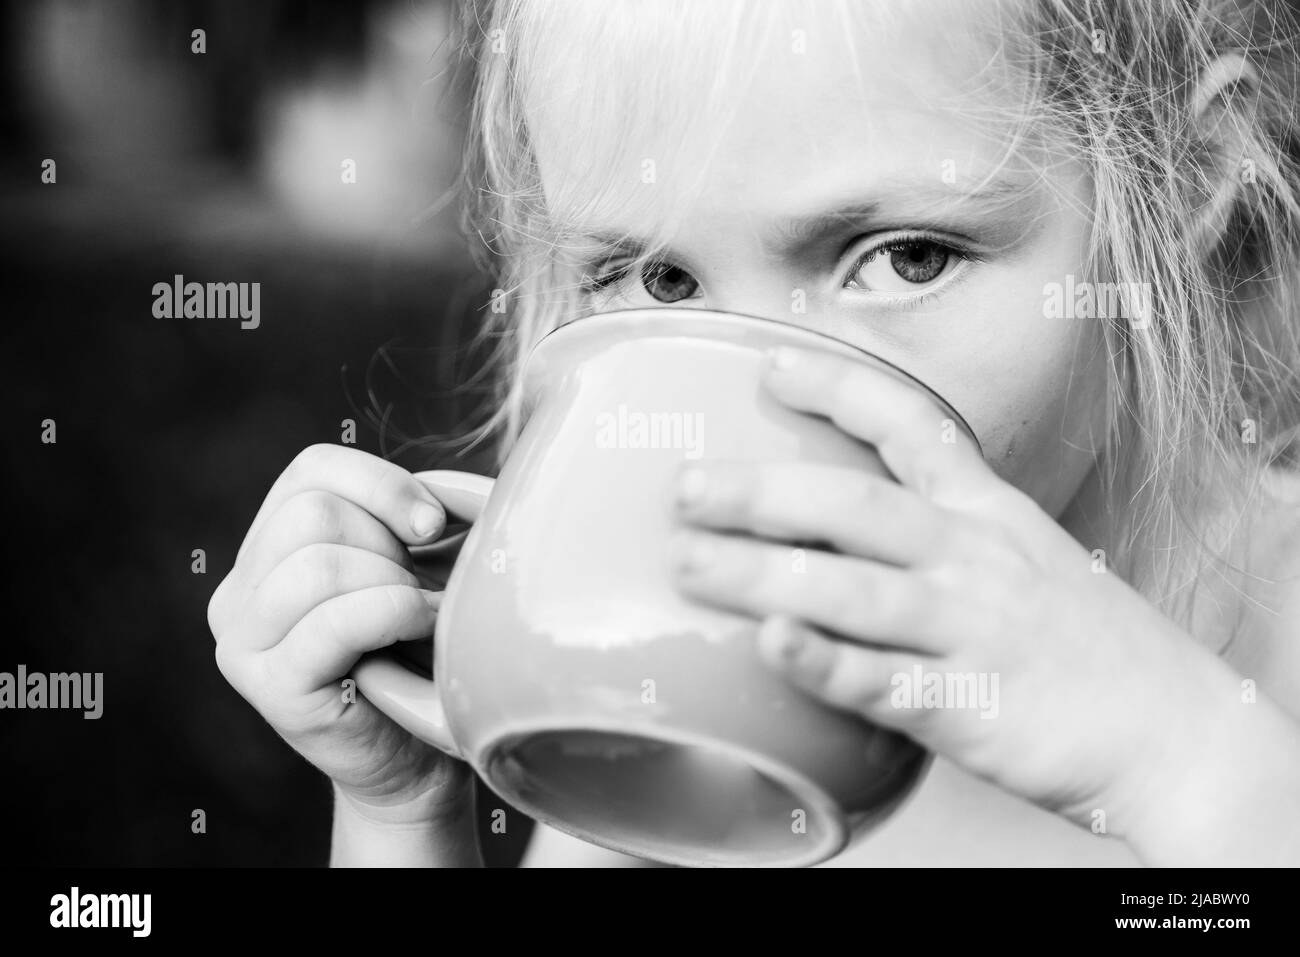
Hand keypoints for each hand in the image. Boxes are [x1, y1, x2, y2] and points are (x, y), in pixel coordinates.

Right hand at [208, 444, 473, 827]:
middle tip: (418, 589)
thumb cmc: (421, 655)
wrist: (418, 759)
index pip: (312, 468)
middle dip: (387, 544)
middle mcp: (239, 590)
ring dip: (394, 583)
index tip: (432, 526)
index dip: (383, 484)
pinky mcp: (268, 685)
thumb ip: (407, 517)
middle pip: (313, 512)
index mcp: (267, 548)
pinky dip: (397, 613)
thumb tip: (445, 494)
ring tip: (422, 616)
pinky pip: (336, 620)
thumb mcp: (412, 566)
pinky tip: (424, 630)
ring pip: (319, 563)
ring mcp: (243, 640)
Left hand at [669, 346, 1247, 847]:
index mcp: (988, 514)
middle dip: (762, 491)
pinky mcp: (967, 705)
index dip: (838, 389)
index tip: (771, 362)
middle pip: (855, 505)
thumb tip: (850, 533)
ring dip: (760, 572)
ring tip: (685, 562)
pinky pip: (879, 680)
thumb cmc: (1088, 647)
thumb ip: (948, 536)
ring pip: (850, 588)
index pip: (912, 426)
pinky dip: (822, 662)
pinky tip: (770, 645)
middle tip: (684, 487)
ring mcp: (969, 629)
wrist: (1174, 731)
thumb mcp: (1028, 559)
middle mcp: (973, 558)